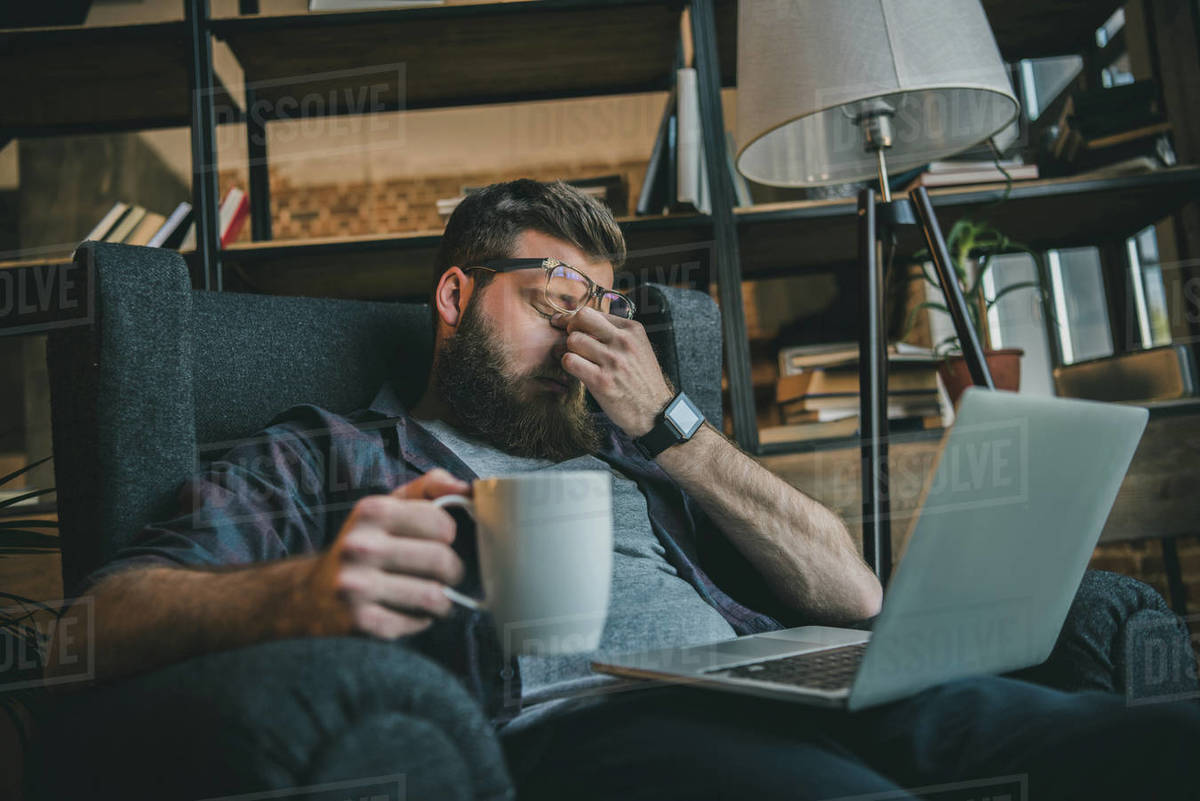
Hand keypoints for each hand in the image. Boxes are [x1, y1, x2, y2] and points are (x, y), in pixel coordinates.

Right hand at [305, 469, 469, 638]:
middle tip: (445, 575)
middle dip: (452, 571)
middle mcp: (360, 546)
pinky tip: (409, 612)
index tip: (440, 541)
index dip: (448, 535)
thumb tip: (468, 487)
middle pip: (442, 561)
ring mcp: (357, 586)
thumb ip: (430, 487)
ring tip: (434, 596)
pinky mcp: (360, 622)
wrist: (310, 594)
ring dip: (443, 600)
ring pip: (434, 596)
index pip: (442, 523)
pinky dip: (421, 620)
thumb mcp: (389, 506)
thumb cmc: (365, 545)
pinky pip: (416, 623)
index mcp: (372, 512)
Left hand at [553, 306, 673, 436]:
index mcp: (633, 329)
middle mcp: (623, 341)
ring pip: (573, 340)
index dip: (575, 318)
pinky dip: (568, 365)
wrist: (654, 411)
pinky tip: (576, 371)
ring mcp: (612, 360)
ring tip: (576, 359)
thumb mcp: (639, 348)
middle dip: (570, 328)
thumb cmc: (643, 380)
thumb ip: (617, 333)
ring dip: (569, 349)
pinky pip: (570, 361)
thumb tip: (587, 321)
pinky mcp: (601, 380)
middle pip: (581, 318)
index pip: (593, 312)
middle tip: (572, 342)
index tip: (567, 325)